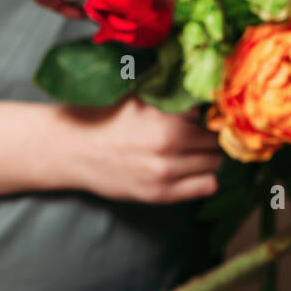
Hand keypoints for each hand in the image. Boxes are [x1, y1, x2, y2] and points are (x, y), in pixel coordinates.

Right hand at [59, 98, 224, 203]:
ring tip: (195, 154)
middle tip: (201, 137)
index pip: (212, 114)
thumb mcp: (140, 97)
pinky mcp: (161, 194)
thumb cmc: (105, 118)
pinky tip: (193, 172)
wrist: (74, 149)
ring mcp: (166, 171)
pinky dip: (206, 179)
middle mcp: (170, 142)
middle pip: (216, 140)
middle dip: (211, 137)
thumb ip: (173, 98)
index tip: (204, 117)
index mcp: (166, 114)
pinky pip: (206, 186)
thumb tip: (207, 98)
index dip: (209, 114)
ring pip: (215, 163)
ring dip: (209, 157)